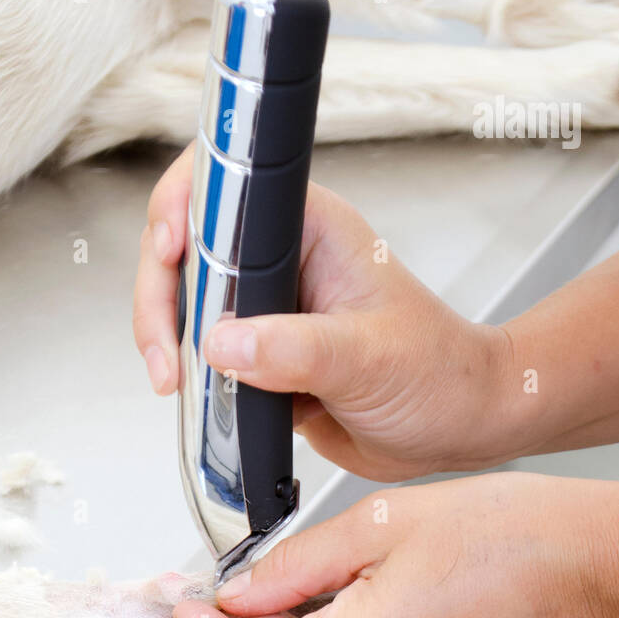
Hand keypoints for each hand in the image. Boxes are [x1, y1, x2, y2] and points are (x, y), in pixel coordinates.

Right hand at [134, 145, 510, 481]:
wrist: (457, 427)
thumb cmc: (439, 373)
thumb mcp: (368, 358)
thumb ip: (295, 350)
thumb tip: (223, 344)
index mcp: (311, 228)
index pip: (224, 190)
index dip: (182, 212)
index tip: (169, 255)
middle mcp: (282, 261)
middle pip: (187, 254)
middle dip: (162, 302)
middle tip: (168, 360)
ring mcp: (268, 310)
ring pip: (189, 310)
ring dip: (173, 346)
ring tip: (179, 386)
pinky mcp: (262, 357)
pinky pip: (207, 359)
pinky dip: (194, 381)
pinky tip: (205, 403)